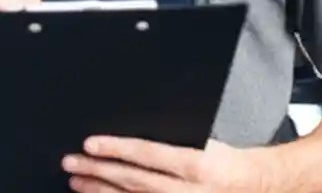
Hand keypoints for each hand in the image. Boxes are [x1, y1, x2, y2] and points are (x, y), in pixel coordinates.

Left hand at [62, 136, 277, 192]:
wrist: (250, 186)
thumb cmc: (223, 160)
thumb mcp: (203, 140)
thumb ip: (169, 140)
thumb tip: (130, 134)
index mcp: (195, 163)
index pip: (146, 154)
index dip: (115, 148)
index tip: (90, 143)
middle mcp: (187, 190)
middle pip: (132, 180)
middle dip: (97, 171)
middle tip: (71, 163)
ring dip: (100, 191)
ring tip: (76, 182)